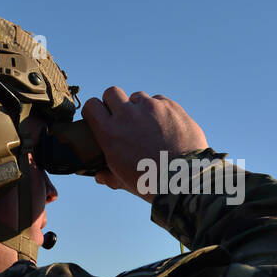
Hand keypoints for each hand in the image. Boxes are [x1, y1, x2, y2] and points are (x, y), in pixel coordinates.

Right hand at [81, 87, 208, 201]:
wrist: (185, 179)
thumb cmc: (152, 183)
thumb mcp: (123, 181)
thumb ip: (108, 175)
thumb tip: (99, 175)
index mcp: (110, 132)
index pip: (91, 106)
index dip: (95, 111)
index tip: (100, 117)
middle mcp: (128, 115)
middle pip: (112, 93)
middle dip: (115, 103)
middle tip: (122, 117)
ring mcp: (150, 108)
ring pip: (138, 97)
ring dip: (139, 108)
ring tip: (148, 125)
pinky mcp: (170, 106)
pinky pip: (160, 101)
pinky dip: (159, 110)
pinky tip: (165, 126)